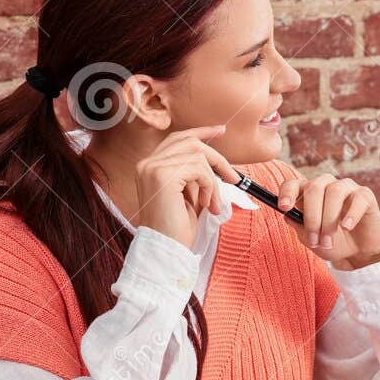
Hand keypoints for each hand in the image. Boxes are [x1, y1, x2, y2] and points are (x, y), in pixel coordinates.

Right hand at [134, 125, 233, 247]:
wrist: (165, 249)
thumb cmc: (176, 228)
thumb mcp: (188, 194)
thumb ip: (194, 174)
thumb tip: (214, 160)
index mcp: (150, 166)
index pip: (177, 138)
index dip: (201, 132)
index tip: (221, 130)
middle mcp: (147, 163)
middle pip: (190, 142)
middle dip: (216, 158)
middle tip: (233, 177)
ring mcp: (152, 167)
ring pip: (197, 155)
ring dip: (213, 179)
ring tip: (212, 202)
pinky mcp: (162, 175)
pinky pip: (198, 168)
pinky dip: (210, 185)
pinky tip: (206, 204)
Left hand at [277, 171, 379, 270]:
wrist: (360, 251)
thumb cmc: (334, 242)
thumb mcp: (312, 240)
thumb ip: (299, 227)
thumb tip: (288, 216)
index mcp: (308, 193)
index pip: (293, 184)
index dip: (287, 193)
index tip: (284, 208)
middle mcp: (326, 185)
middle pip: (314, 188)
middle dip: (312, 218)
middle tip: (315, 241)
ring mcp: (346, 187)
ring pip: (334, 192)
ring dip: (329, 220)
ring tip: (329, 242)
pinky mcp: (365, 195)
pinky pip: (357, 198)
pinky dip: (351, 213)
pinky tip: (347, 226)